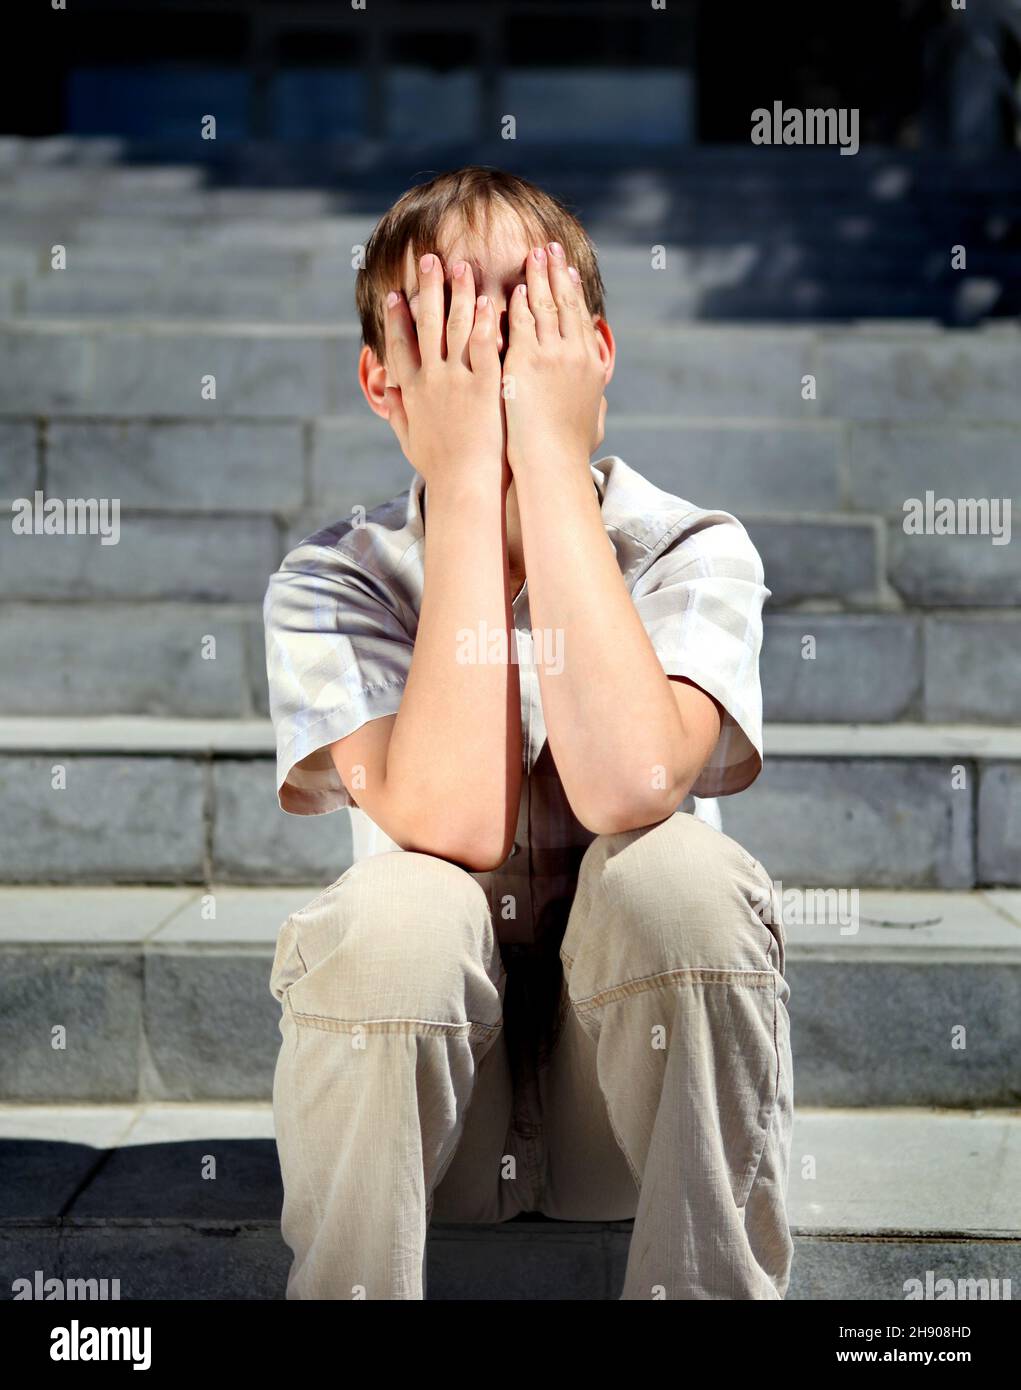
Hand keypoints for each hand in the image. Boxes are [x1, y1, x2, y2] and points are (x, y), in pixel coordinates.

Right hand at [382, 252, 506, 490]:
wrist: (466, 486)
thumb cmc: (441, 469)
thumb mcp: (410, 441)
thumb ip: (399, 412)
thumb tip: (390, 393)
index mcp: (412, 391)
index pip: (401, 344)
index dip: (397, 317)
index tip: (396, 295)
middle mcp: (432, 379)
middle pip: (427, 324)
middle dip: (428, 288)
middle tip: (430, 259)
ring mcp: (459, 380)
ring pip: (457, 327)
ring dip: (458, 293)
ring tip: (461, 266)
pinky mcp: (487, 386)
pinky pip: (486, 345)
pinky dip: (485, 320)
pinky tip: (488, 299)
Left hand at [502, 242, 606, 473]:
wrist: (551, 464)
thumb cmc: (568, 454)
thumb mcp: (591, 427)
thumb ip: (594, 410)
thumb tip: (599, 407)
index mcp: (591, 367)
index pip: (581, 319)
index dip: (573, 292)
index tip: (568, 271)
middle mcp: (574, 355)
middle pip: (564, 304)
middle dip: (557, 272)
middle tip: (550, 248)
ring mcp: (550, 356)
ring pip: (543, 306)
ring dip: (537, 276)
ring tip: (531, 254)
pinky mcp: (524, 362)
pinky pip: (520, 324)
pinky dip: (519, 303)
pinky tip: (514, 287)